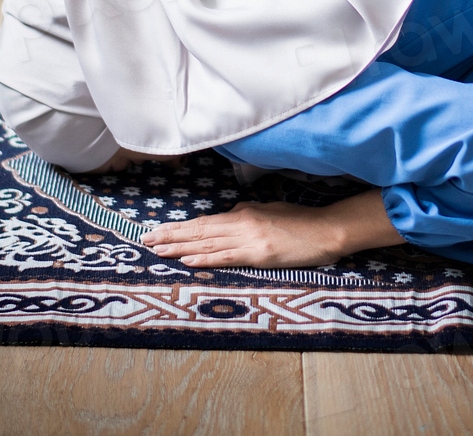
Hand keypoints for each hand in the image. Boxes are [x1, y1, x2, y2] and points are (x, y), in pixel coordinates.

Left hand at [143, 201, 348, 268]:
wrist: (327, 230)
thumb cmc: (302, 222)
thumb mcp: (271, 212)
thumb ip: (248, 215)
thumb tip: (230, 216)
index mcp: (244, 213)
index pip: (205, 221)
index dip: (180, 227)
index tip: (158, 230)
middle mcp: (242, 222)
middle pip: (200, 230)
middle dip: (170, 235)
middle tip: (145, 239)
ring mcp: (249, 238)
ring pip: (207, 242)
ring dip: (180, 247)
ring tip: (157, 250)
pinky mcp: (259, 254)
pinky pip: (226, 257)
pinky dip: (205, 259)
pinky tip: (188, 260)